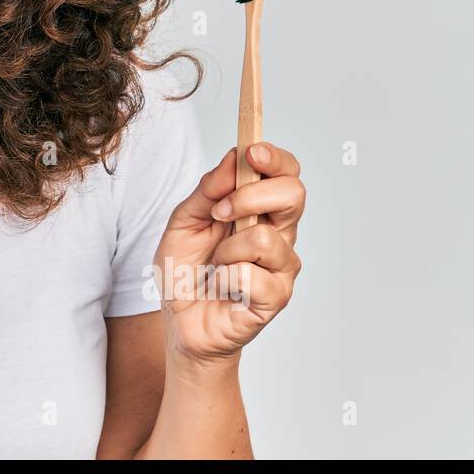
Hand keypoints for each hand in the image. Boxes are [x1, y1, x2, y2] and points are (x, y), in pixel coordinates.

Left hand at [151, 142, 304, 366]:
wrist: (180, 321)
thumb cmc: (186, 270)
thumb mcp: (184, 222)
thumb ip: (207, 190)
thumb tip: (234, 158)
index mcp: (260, 210)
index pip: (286, 173)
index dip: (275, 158)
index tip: (252, 152)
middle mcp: (279, 234)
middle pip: (294, 194)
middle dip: (251, 196)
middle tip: (220, 213)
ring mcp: (281, 267)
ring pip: (264, 238)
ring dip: (227, 250)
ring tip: (217, 265)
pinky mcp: (277, 297)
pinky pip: (252, 276)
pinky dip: (226, 280)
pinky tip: (223, 289)